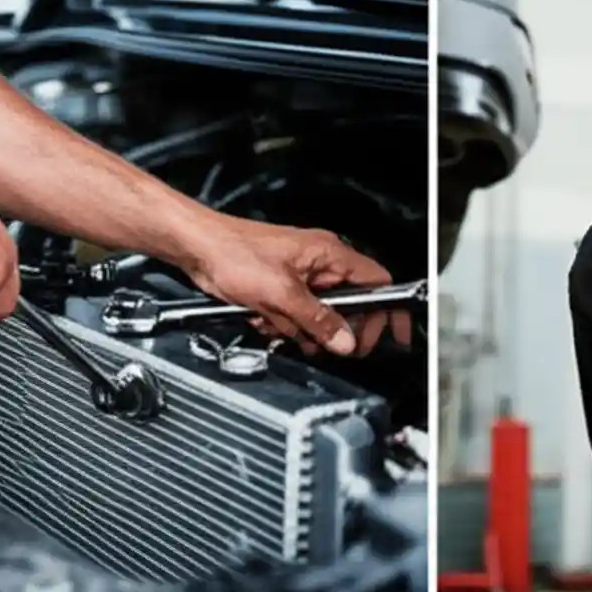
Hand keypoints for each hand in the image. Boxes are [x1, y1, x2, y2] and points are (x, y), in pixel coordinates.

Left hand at [182, 221, 411, 356]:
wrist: (197, 248)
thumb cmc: (234, 252)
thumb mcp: (282, 293)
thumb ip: (318, 320)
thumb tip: (346, 340)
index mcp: (330, 254)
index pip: (377, 283)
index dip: (388, 311)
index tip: (394, 335)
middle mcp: (320, 264)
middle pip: (348, 308)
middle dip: (332, 329)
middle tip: (325, 343)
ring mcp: (301, 278)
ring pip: (318, 318)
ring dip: (299, 328)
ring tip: (275, 319)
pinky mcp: (281, 290)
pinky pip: (295, 318)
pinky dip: (281, 324)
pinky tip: (262, 317)